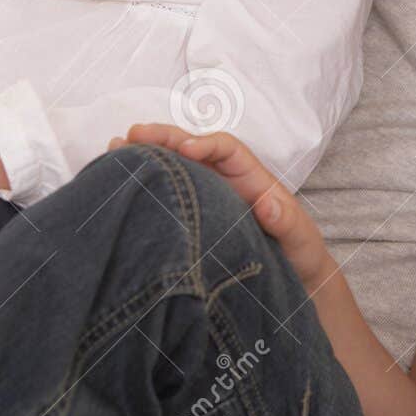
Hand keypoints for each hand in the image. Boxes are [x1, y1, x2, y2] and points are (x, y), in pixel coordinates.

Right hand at [109, 124, 332, 286]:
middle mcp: (226, 182)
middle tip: (132, 134)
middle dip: (164, 138)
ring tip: (115, 148)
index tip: (184, 147)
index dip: (205, 143)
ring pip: (175, 167)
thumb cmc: (300, 255)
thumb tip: (269, 203)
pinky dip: (145, 184)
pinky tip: (119, 180)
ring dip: (147, 156)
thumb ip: (287, 222)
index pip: (227, 149)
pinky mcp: (192, 218)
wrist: (296, 281)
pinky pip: (168, 194)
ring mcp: (207, 198)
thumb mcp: (300, 239)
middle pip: (192, 149)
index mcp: (252, 180)